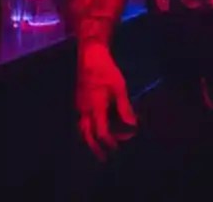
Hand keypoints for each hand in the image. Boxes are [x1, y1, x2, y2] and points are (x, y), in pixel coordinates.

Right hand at [76, 42, 135, 159]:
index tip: (118, 146)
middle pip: (86, 134)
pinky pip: (81, 119)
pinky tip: (96, 127)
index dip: (110, 141)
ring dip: (90, 138)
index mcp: (95, 106)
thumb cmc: (106, 70)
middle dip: (95, 148)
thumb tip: (132, 126)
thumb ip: (125, 108)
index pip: (101, 132)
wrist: (90, 55)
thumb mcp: (120, 88)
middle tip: (103, 158)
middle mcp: (84, 108)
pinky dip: (89, 128)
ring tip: (98, 146)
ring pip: (82, 127)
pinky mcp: (79, 99)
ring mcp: (80, 104)